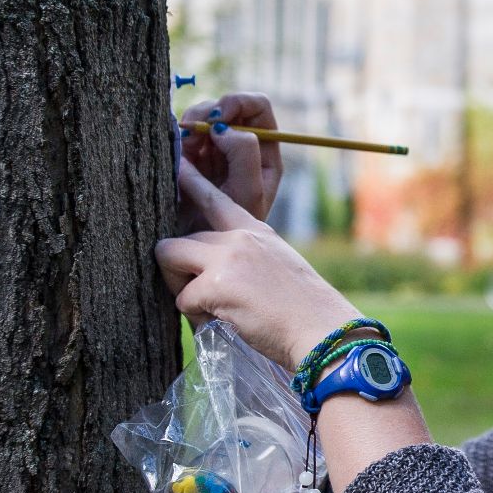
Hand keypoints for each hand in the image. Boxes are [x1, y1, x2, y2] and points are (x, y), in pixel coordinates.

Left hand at [156, 161, 360, 370]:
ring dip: (180, 287)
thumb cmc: (304, 310)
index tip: (176, 163)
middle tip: (201, 297)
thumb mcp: (278, 267)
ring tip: (209, 309)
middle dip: (180, 269)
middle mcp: (239, 237)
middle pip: (181, 240)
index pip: (215, 199)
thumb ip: (247, 258)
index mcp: (256, 230)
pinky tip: (224, 322)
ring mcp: (226, 257)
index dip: (191, 182)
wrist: (322, 329)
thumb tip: (211, 274)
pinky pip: (182, 299)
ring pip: (170, 258)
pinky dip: (196, 316)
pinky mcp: (214, 284)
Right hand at [176, 91, 282, 231]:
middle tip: (194, 138)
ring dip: (190, 126)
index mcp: (263, 151)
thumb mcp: (247, 194)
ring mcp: (212, 149)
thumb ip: (244, 156)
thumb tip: (224, 128)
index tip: (219, 116)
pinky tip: (176, 159)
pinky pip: (180, 133)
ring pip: (201, 116)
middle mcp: (239, 146)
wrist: (198, 248)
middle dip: (208, 114)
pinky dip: (175, 138)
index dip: (238, 102)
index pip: (257, 106)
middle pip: (226, 106)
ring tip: (185, 153)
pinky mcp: (188, 156)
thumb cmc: (231, 228)